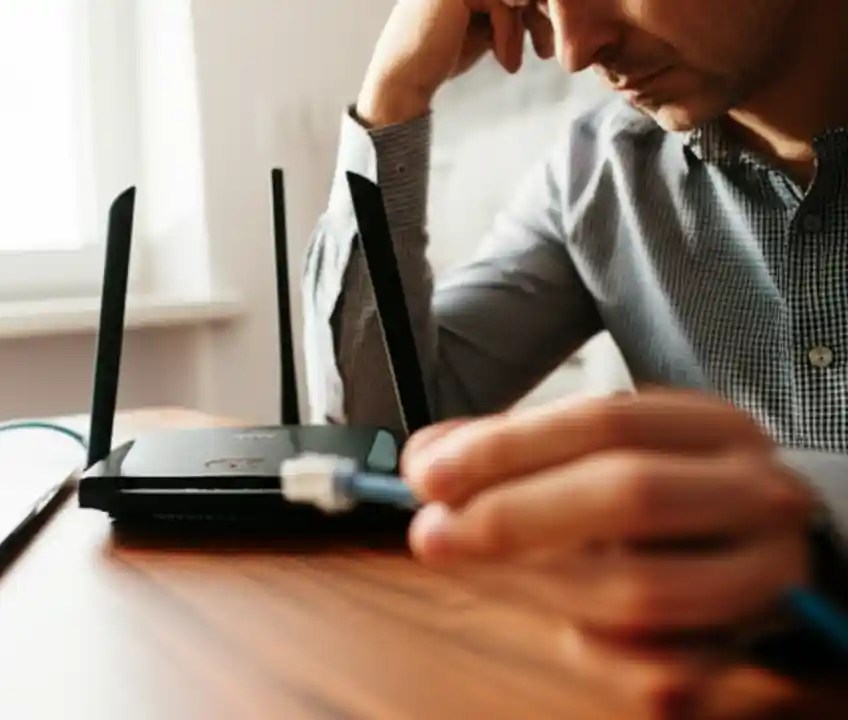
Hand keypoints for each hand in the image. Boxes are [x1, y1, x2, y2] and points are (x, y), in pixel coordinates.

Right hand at [356, 0, 555, 126]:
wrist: (403, 80)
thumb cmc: (440, 58)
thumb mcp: (484, 27)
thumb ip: (508, 10)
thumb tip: (550, 6)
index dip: (536, 9)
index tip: (543, 41)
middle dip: (539, 16)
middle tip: (545, 49)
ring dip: (525, 29)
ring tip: (520, 61)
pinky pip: (501, 5)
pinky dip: (509, 35)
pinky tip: (506, 62)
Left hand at [399, 391, 816, 635]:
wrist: (749, 560)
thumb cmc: (650, 503)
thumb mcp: (588, 454)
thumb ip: (503, 449)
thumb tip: (425, 461)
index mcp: (712, 427)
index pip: (605, 422)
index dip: (506, 449)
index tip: (428, 477)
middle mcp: (754, 496)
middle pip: (631, 496)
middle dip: (515, 516)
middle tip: (434, 533)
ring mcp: (759, 580)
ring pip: (639, 592)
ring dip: (533, 586)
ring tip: (476, 571)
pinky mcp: (736, 657)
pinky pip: (653, 669)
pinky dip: (590, 650)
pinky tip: (562, 624)